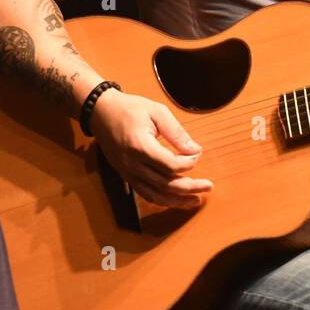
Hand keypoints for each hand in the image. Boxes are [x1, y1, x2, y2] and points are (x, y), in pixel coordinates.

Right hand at [89, 90, 211, 209]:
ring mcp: (127, 172)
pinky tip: (176, 200)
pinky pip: (145, 194)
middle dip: (190, 187)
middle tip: (209, 186)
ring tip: (196, 200)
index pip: (170, 165)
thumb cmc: (130, 108)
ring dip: (178, 200)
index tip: (198, 153)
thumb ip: (177, 132)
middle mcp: (132, 164)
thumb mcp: (157, 112)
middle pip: (165, 184)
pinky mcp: (126, 176)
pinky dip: (162, 200)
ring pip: (155, 195)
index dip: (189, 163)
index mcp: (140, 146)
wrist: (100, 112)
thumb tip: (195, 149)